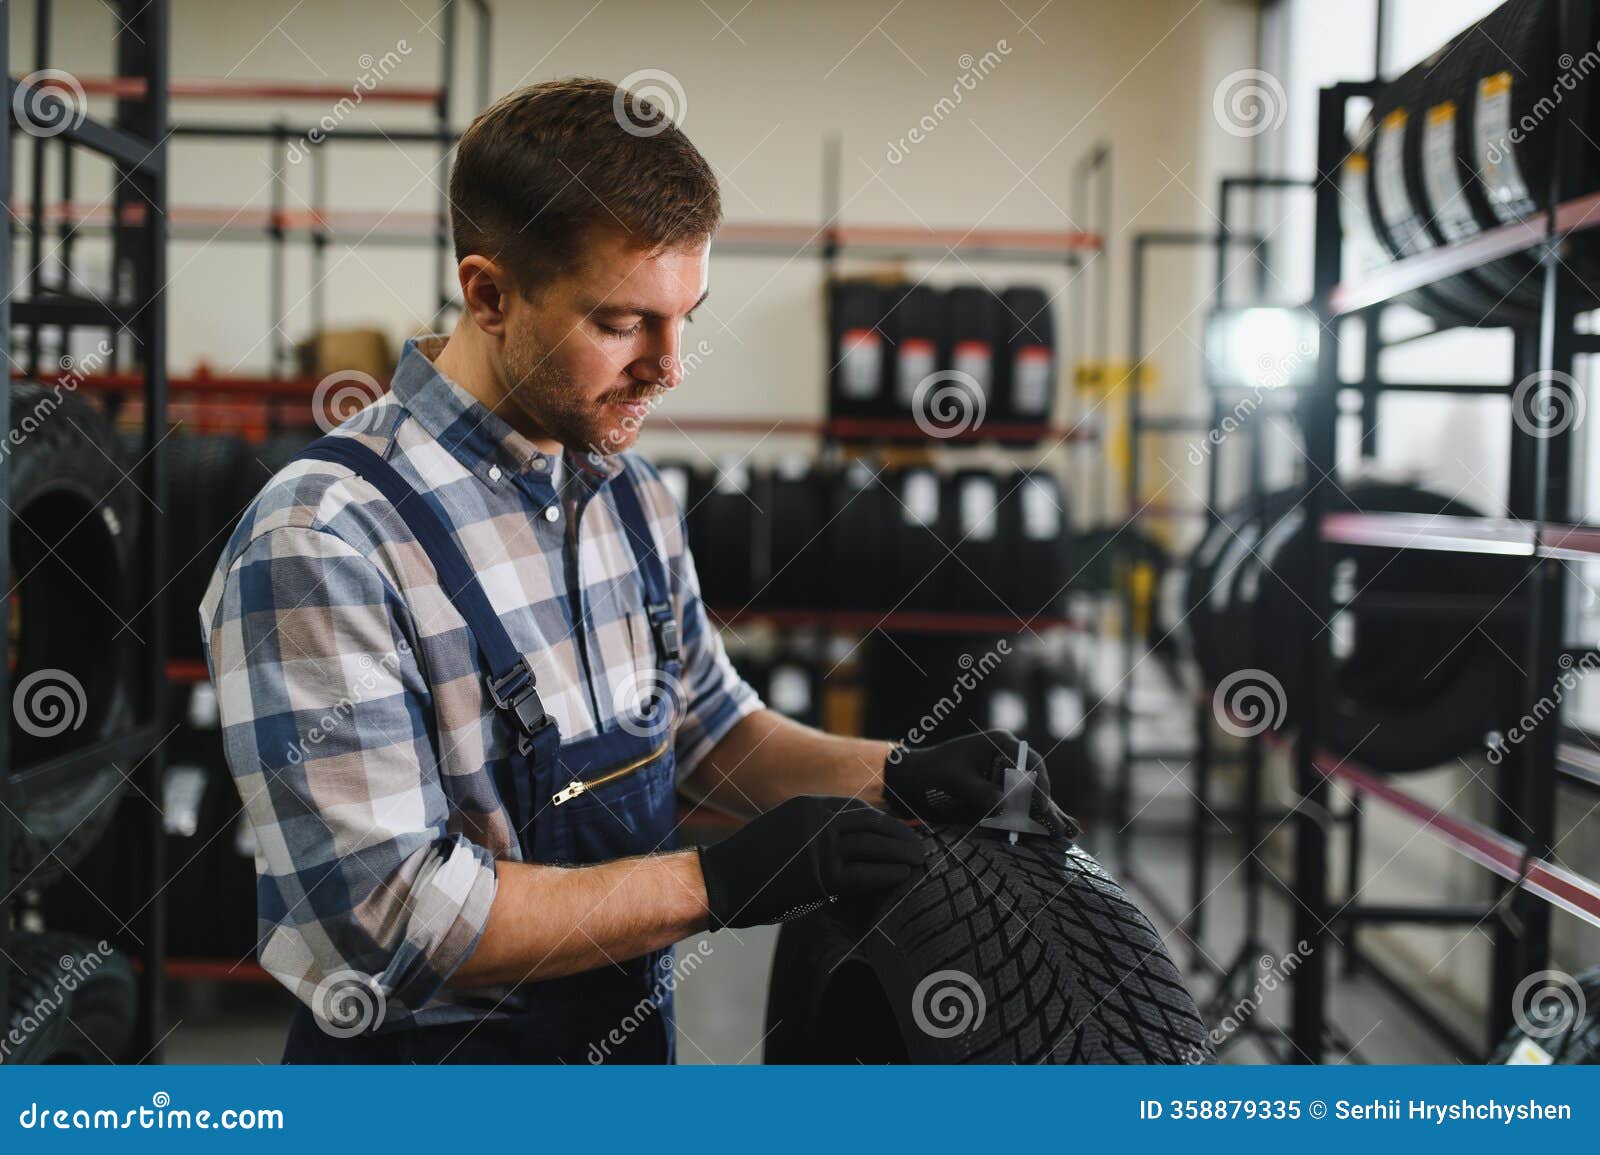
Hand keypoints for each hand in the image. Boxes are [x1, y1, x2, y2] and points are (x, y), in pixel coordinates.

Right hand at [696, 796, 925, 929]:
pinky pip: (864, 873)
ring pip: (873, 845)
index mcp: (806, 805)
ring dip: (901, 853)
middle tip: (920, 845)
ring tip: (919, 861)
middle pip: (871, 822)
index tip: (899, 831)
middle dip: (900, 834)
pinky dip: (888, 874)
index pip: (856, 808)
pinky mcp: (819, 874)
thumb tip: (842, 844)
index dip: (883, 820)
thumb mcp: (780, 831)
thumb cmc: (748, 864)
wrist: (719, 881)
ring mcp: (818, 845)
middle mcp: (815, 819)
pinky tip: (902, 876)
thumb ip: (810, 831)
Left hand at [883, 730, 1077, 836]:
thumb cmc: (931, 772)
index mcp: (1000, 742)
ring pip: (1034, 795)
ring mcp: (1009, 774)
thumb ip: (980, 792)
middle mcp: (1010, 756)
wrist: (914, 779)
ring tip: (1067, 833)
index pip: (1029, 763)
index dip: (1038, 788)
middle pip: (1037, 781)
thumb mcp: (954, 780)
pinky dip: (1039, 817)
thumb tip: (1005, 807)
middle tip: (1057, 829)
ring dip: (1048, 815)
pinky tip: (1061, 828)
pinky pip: (1026, 804)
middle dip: (1047, 806)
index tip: (1043, 808)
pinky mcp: (1004, 791)